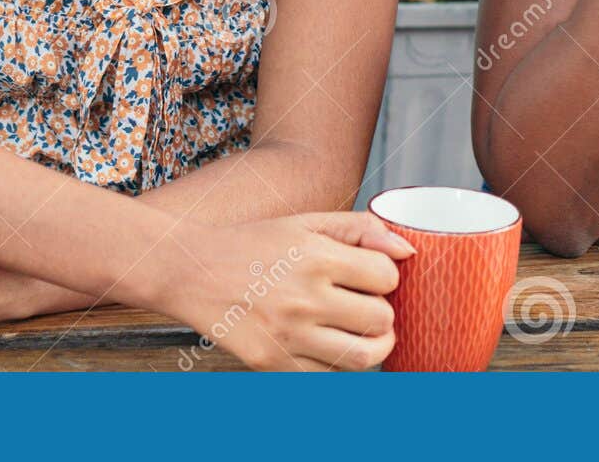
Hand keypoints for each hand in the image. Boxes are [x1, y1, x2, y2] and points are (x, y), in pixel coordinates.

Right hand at [169, 211, 415, 370]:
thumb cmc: (252, 243)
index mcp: (315, 257)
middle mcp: (304, 298)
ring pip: (363, 358)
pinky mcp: (272, 363)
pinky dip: (338, 364)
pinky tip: (330, 344)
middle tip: (368, 304)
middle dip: (383, 312)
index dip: (387, 276)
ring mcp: (288, 335)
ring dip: (374, 346)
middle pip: (381, 320)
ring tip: (365, 333)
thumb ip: (359, 229)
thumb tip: (406, 251)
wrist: (192, 270)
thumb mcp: (305, 222)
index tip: (372, 276)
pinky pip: (327, 377)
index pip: (386, 277)